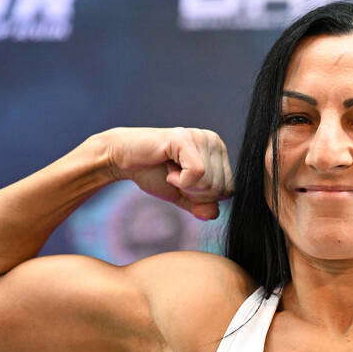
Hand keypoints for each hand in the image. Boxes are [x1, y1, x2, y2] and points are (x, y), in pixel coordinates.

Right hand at [97, 127, 232, 219]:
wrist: (123, 160)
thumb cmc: (154, 174)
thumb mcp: (184, 196)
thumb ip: (202, 206)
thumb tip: (213, 213)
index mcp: (219, 153)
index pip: (229, 191)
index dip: (204, 198)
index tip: (184, 184)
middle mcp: (214, 141)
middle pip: (220, 189)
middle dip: (195, 193)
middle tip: (175, 177)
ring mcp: (201, 137)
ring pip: (209, 182)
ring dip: (185, 186)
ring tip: (171, 171)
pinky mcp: (185, 139)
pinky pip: (197, 174)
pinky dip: (179, 181)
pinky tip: (168, 168)